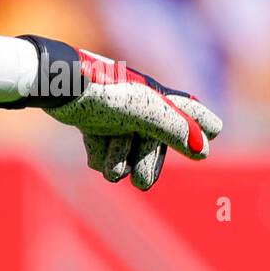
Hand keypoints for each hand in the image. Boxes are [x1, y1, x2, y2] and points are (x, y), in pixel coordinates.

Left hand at [24, 37, 222, 190]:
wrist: (56, 86)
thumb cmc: (103, 92)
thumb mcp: (143, 112)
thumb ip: (175, 129)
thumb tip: (205, 151)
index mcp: (157, 97)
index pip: (189, 110)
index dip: (200, 124)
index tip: (213, 130)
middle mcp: (138, 104)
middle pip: (154, 140)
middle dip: (147, 162)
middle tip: (142, 184)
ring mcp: (114, 112)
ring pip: (125, 145)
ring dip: (119, 160)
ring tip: (112, 172)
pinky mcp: (91, 119)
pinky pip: (102, 144)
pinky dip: (99, 153)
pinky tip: (94, 158)